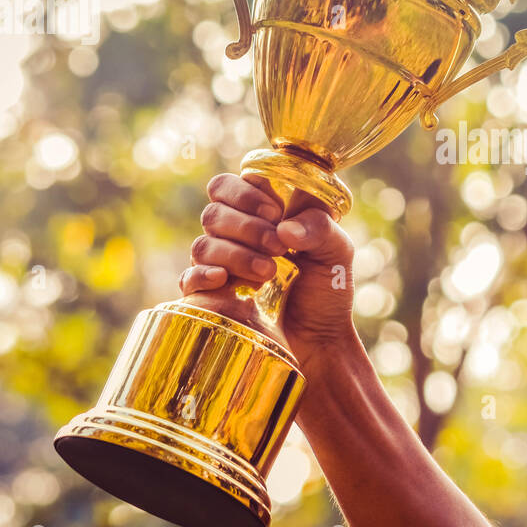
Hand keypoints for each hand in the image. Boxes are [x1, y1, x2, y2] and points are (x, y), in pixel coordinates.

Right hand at [178, 173, 358, 368]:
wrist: (320, 341)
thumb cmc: (327, 291)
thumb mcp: (336, 253)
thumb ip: (320, 227)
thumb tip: (285, 227)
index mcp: (261, 215)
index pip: (230, 186)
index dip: (246, 192)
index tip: (275, 213)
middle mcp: (236, 236)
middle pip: (214, 212)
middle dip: (246, 227)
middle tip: (278, 247)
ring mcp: (221, 266)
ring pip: (204, 244)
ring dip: (236, 254)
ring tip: (269, 273)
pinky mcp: (211, 297)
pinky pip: (189, 278)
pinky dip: (203, 275)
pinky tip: (224, 280)